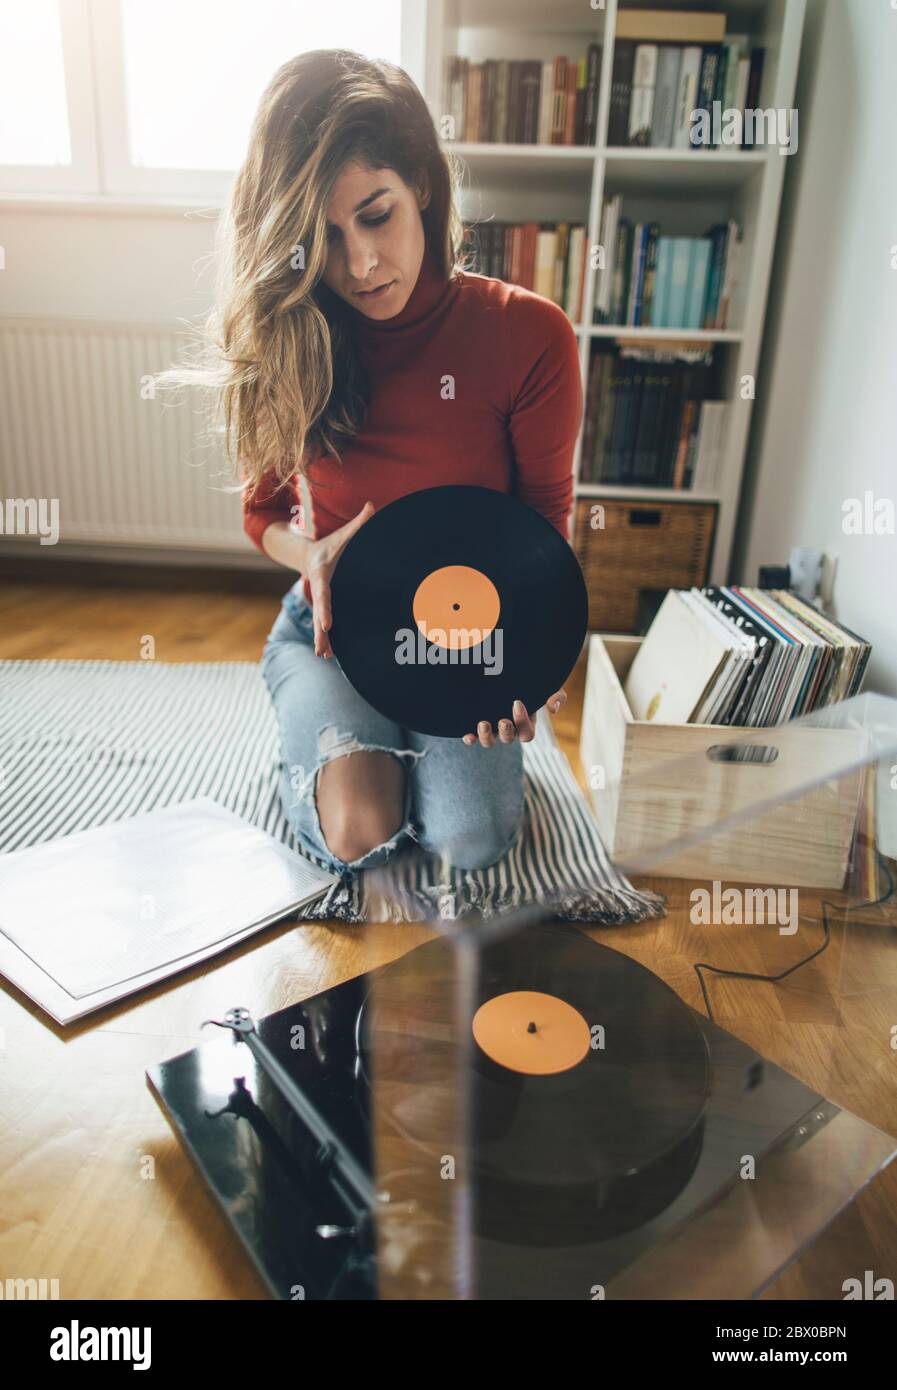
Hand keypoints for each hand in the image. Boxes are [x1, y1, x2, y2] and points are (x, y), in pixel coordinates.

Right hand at [306, 501, 374, 657]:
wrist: (312, 556)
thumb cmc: (332, 545)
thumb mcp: (343, 535)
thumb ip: (359, 523)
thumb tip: (371, 506)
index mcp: (322, 575)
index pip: (323, 595)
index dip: (324, 609)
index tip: (327, 624)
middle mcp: (320, 591)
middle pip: (319, 614)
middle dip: (320, 633)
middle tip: (321, 651)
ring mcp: (322, 600)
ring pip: (321, 623)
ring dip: (323, 640)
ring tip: (325, 656)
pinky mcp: (327, 607)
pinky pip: (326, 624)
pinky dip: (327, 638)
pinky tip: (330, 654)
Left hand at [461, 689, 566, 747]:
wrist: (505, 671)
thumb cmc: (530, 682)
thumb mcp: (546, 685)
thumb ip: (557, 695)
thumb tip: (553, 708)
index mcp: (525, 723)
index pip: (527, 732)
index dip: (523, 722)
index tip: (517, 702)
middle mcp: (508, 728)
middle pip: (508, 739)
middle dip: (506, 732)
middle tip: (502, 720)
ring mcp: (491, 727)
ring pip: (489, 742)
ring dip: (486, 737)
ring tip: (483, 723)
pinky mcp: (476, 724)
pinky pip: (472, 737)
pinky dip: (470, 738)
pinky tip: (467, 735)